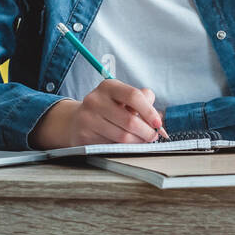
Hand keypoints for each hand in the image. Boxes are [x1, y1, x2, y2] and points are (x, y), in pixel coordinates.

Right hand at [33, 80, 164, 148]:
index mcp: (109, 86)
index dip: (149, 112)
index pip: (134, 96)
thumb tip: (158, 119)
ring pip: (122, 136)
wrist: (77, 121)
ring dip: (137, 142)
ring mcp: (88, 117)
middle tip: (152, 136)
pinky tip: (124, 144)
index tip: (158, 124)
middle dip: (146, 132)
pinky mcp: (84, 135)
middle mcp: (95, 99)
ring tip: (140, 141)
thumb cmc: (108, 109)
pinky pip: (111, 146)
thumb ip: (143, 101)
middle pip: (130, 120)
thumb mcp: (122, 98)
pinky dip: (123, 147)